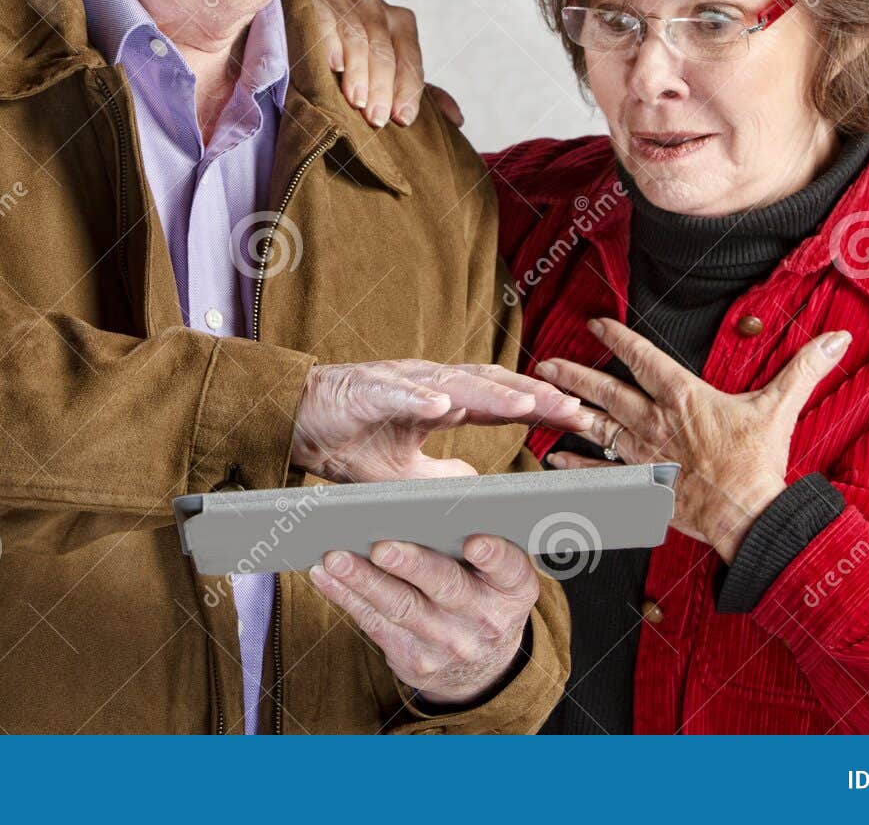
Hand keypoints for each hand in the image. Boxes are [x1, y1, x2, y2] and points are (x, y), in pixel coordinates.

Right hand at [290, 359, 592, 481]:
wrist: (291, 424)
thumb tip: (477, 487)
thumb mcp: (404, 473)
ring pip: (453, 385)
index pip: (500, 401)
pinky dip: (419, 396)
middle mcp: (427, 384)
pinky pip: (395, 391)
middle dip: (533, 396)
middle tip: (574, 409)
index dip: (538, 406)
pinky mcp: (364, 388)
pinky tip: (444, 403)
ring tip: (528, 402)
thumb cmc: (347, 441)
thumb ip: (441, 476)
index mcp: (440, 401)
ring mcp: (398, 382)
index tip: (577, 418)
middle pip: (490, 387)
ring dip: (492, 393)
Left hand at [308, 534, 539, 705]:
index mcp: (512, 588)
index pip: (508, 567)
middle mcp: (485, 619)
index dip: (493, 555)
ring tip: (336, 557)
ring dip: (364, 581)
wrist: (480, 665)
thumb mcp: (500, 571)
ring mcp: (448, 643)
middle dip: (412, 566)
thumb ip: (477, 531)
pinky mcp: (414, 660)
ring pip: (402, 607)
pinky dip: (347, 598)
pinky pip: (376, 625)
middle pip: (446, 587)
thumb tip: (431, 495)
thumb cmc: (483, 591)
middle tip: (382, 547)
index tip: (473, 540)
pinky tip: (326, 576)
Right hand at [309, 0, 462, 128]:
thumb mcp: (387, 77)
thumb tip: (457, 119)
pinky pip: (326, 22)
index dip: (408, 89)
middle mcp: (375, 6)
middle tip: (377, 119)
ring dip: (359, 72)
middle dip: (382, 87)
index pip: (410, 57)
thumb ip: (417, 92)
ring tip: (356, 101)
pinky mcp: (314, 2)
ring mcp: (344, 1)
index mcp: (399, 22)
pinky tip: (332, 65)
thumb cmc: (350, 62)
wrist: (299, 36)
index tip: (403, 119)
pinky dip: (330, 44)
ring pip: (357, 38)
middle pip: (384, 50)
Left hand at [538, 320, 851, 562]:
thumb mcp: (780, 408)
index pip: (643, 359)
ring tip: (542, 403)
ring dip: (568, 414)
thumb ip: (805, 368)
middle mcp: (656, 422)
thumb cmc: (759, 463)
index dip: (618, 338)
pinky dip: (576, 464)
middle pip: (607, 392)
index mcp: (684, 397)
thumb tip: (837, 338)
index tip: (595, 323)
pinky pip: (600, 472)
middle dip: (574, 375)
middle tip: (545, 362)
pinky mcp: (641, 486)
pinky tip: (554, 458)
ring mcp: (644, 455)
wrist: (749, 515)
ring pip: (597, 428)